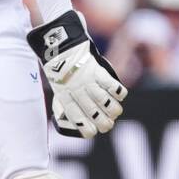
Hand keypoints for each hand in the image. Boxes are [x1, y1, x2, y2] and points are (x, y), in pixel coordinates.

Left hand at [27, 10, 127, 138]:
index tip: (92, 132)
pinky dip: (118, 92)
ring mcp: (87, 81)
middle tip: (108, 124)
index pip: (76, 118)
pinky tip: (119, 95)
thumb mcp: (58, 87)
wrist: (61, 46)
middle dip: (103, 123)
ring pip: (105, 102)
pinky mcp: (97, 71)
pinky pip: (112, 85)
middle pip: (93, 113)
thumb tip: (73, 121)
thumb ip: (65, 102)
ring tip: (115, 112)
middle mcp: (76, 91)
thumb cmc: (60, 70)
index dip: (86, 128)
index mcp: (64, 96)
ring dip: (113, 110)